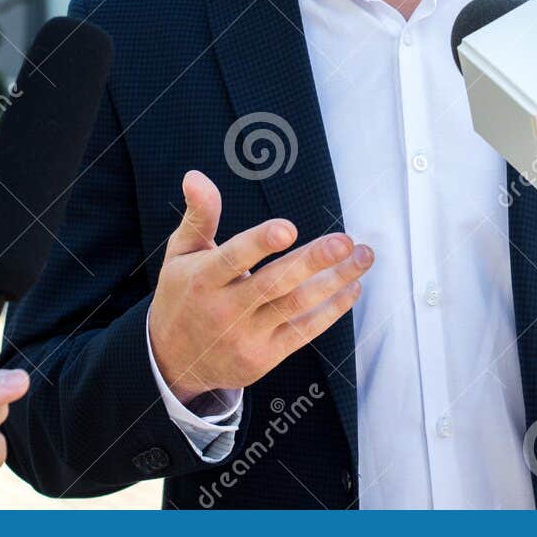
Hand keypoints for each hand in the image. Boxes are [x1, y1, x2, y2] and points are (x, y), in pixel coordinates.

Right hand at [149, 170, 373, 402]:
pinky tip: (352, 288)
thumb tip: (196, 175)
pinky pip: (304, 332)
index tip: (289, 228)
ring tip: (363, 257)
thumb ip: (199, 215)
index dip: (260, 243)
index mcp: (202, 279)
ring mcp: (245, 336)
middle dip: (313, 261)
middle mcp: (224, 310)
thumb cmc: (182, 295)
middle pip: (274, 284)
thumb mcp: (181, 254)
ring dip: (335, 282)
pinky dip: (331, 310)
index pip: (233, 258)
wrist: (173, 360)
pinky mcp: (263, 358)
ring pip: (296, 306)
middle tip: (345, 241)